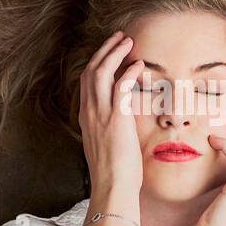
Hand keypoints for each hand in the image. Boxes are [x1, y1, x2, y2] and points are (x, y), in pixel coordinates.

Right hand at [78, 31, 145, 196]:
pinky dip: (129, 72)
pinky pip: (120, 87)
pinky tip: (139, 65)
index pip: (87, 80)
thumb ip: (110, 127)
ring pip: (102, 72)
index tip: (111, 51)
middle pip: (91, 70)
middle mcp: (89, 112)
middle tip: (119, 38)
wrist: (112, 187)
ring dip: (115, 53)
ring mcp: (100, 114)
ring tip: (128, 42)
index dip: (98, 62)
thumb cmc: (114, 172)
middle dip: (105, 50)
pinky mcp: (115, 119)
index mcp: (86, 117)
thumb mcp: (106, 144)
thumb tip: (122, 120)